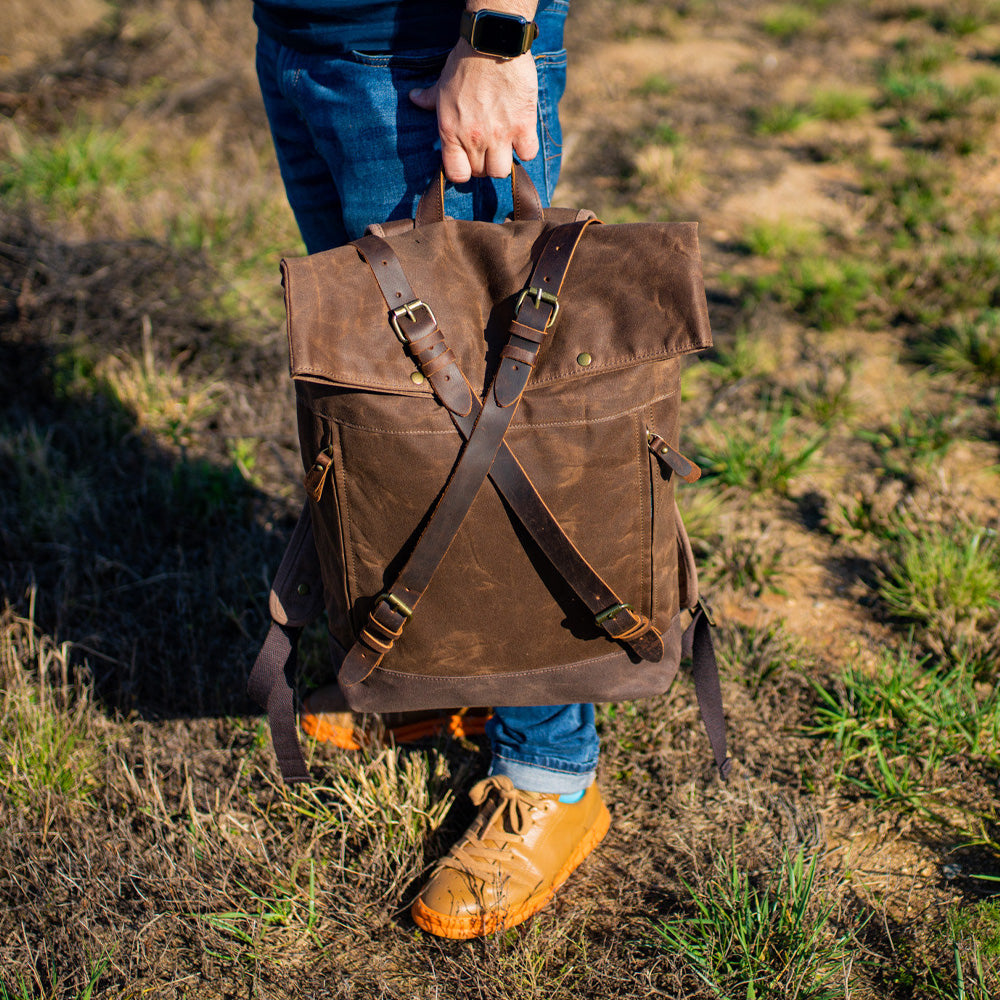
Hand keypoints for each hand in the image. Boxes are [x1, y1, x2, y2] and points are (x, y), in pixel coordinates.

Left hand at [409, 40, 538, 182]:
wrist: (492, 43)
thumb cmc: (465, 63)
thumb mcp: (442, 83)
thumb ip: (429, 98)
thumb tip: (415, 98)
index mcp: (451, 132)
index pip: (456, 174)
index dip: (463, 170)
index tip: (468, 160)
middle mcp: (474, 138)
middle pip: (481, 173)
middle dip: (483, 164)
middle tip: (487, 148)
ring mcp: (500, 134)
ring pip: (501, 171)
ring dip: (503, 161)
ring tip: (504, 146)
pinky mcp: (523, 125)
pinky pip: (528, 154)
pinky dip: (527, 149)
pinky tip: (522, 137)